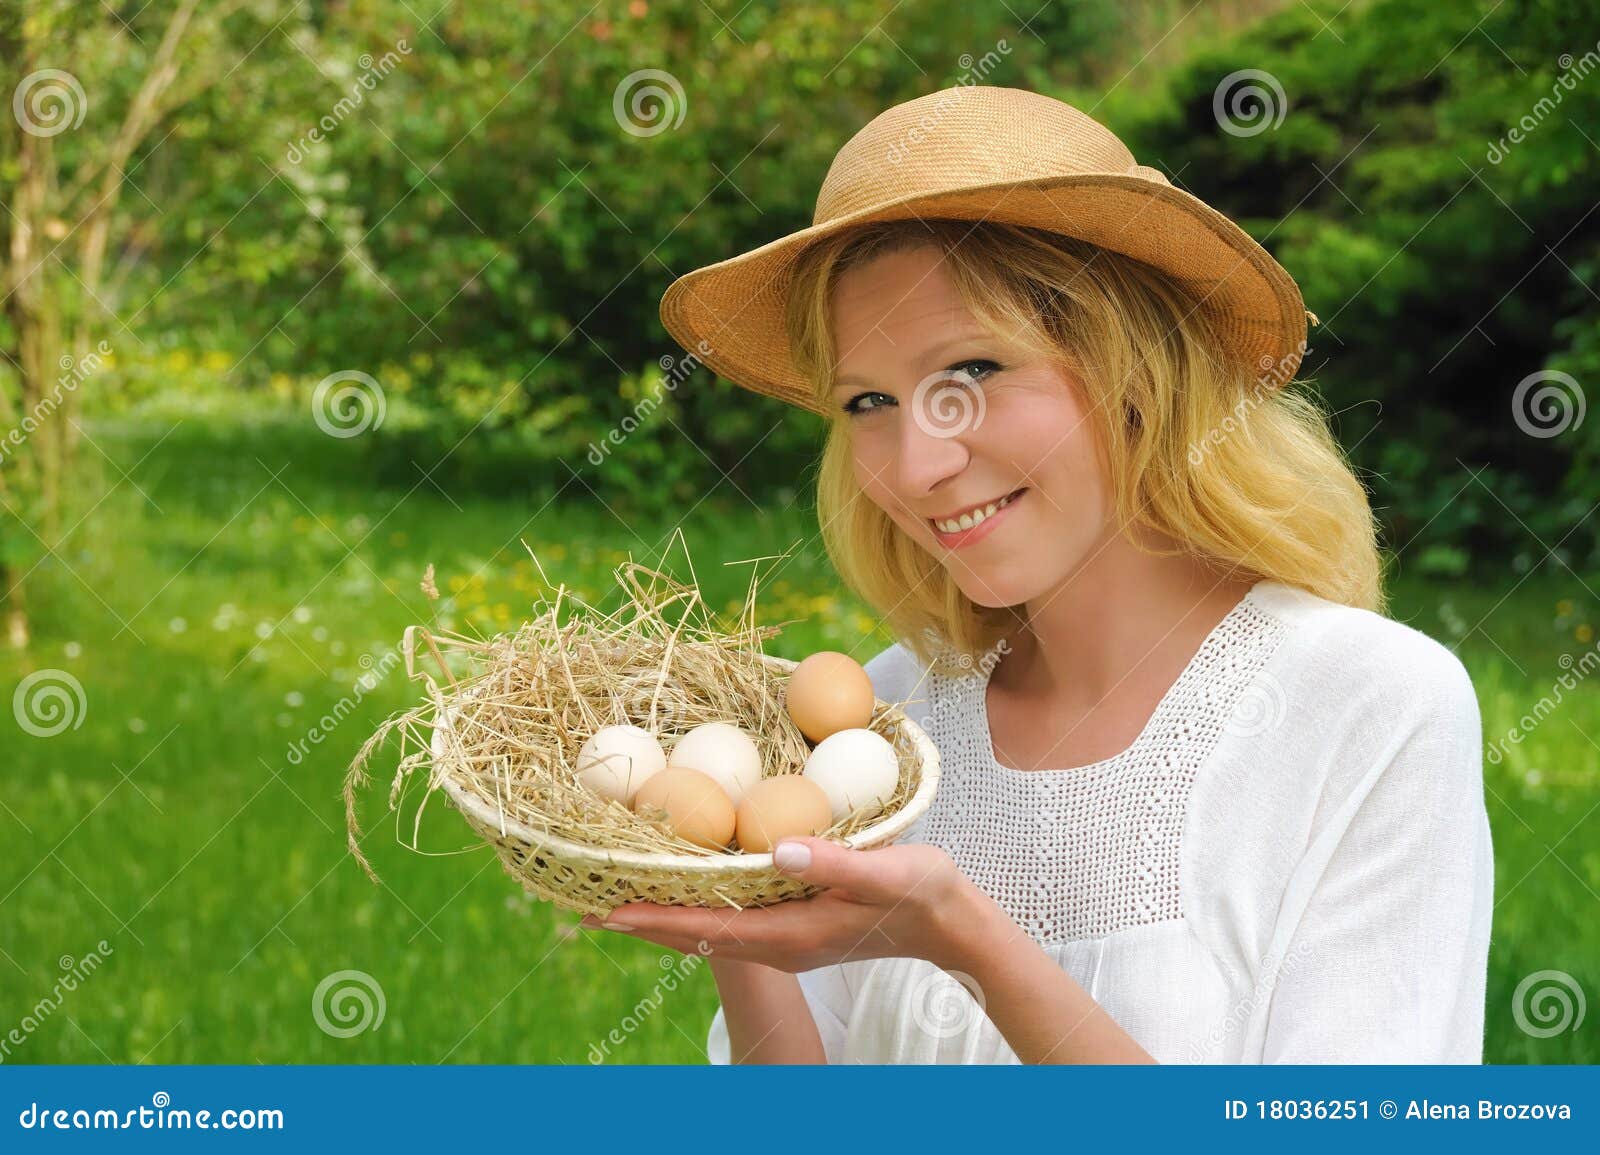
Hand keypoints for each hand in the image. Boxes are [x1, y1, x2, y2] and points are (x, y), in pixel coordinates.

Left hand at [578, 837, 971, 972]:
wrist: (950, 923)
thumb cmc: (920, 895)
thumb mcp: (882, 871)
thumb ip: (830, 861)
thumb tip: (773, 850)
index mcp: (790, 935)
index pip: (706, 929)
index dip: (653, 919)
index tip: (606, 910)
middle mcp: (779, 942)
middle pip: (694, 934)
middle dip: (642, 919)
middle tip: (586, 902)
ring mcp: (786, 936)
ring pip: (709, 927)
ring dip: (663, 912)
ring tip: (618, 893)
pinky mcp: (795, 922)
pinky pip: (730, 916)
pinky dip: (695, 902)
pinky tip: (683, 881)